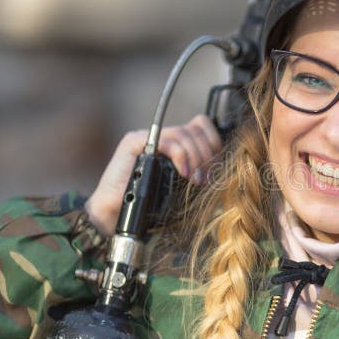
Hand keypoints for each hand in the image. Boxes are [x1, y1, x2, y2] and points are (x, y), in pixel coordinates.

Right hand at [85, 114, 223, 235]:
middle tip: (205, 178)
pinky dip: (180, 156)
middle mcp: (163, 136)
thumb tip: (221, 168)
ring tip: (194, 179)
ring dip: (195, 158)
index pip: (201, 125)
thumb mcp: (183, 186)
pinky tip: (183, 172)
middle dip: (206, 155)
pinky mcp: (134, 141)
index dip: (213, 143)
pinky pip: (166, 141)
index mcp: (176, 143)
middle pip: (195, 130)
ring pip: (183, 134)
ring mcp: (148, 136)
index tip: (215, 166)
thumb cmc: (151, 203)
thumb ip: (198, 172)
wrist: (117, 213)